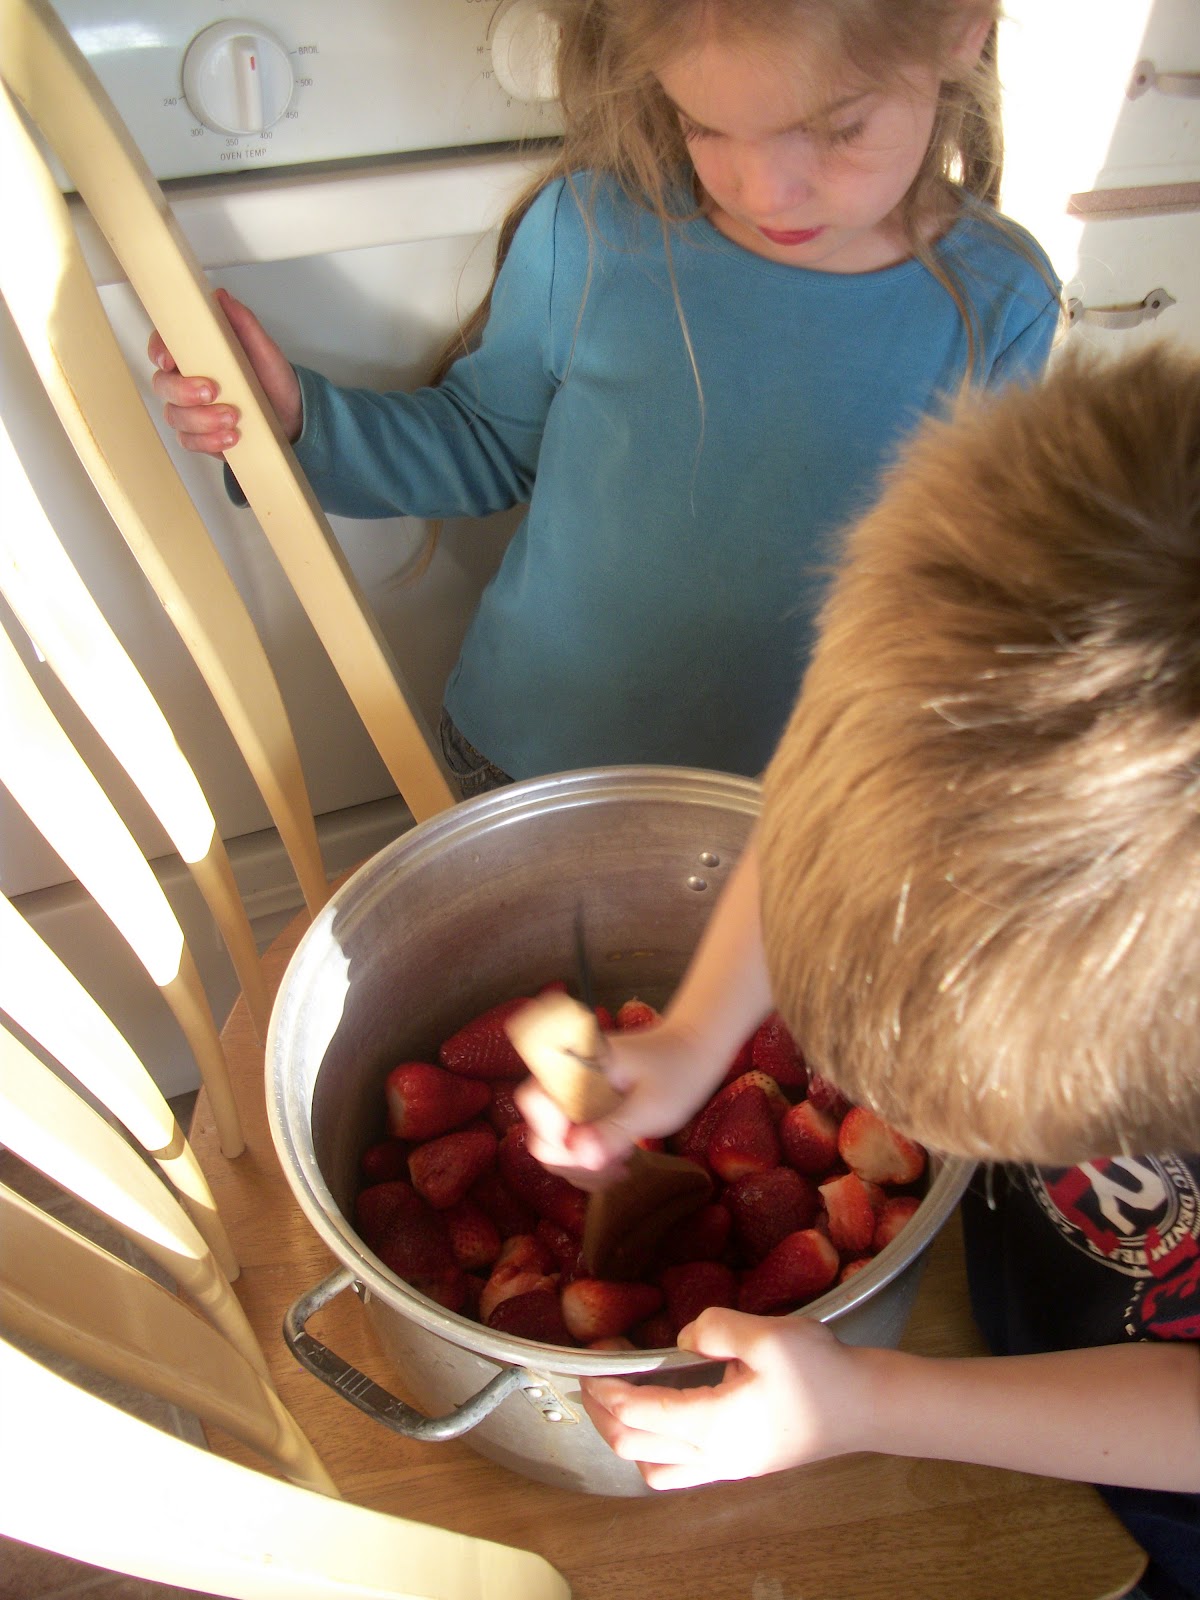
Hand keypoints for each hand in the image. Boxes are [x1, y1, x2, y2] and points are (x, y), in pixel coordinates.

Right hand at [147, 287, 302, 454]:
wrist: (291, 416)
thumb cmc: (271, 380)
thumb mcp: (264, 349)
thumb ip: (243, 323)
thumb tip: (222, 297)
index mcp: (195, 353)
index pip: (162, 346)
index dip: (159, 350)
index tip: (170, 359)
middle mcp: (185, 380)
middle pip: (163, 384)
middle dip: (184, 390)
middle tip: (212, 391)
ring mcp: (190, 410)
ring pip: (175, 416)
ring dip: (202, 420)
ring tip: (233, 418)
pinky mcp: (199, 435)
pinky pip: (189, 441)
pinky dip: (209, 442)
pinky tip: (230, 438)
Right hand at [512, 1016, 724, 1188]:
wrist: (693, 1051)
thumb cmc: (677, 1070)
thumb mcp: (651, 1108)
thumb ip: (613, 1131)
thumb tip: (579, 1157)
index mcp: (574, 1065)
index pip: (533, 1100)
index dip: (551, 1133)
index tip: (586, 1149)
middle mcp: (564, 1079)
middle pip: (540, 1130)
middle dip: (572, 1161)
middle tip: (615, 1167)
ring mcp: (572, 1097)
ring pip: (554, 1145)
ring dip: (582, 1167)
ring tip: (622, 1166)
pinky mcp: (583, 1111)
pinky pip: (571, 1144)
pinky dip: (589, 1163)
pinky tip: (619, 1165)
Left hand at [580, 1307, 870, 1489]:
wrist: (866, 1407)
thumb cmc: (822, 1371)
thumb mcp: (768, 1335)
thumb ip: (715, 1327)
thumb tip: (683, 1337)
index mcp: (712, 1425)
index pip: (636, 1415)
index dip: (604, 1391)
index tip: (588, 1363)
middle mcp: (713, 1455)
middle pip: (634, 1449)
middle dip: (603, 1416)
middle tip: (592, 1380)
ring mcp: (727, 1466)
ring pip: (654, 1469)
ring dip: (626, 1438)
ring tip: (620, 1401)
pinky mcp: (741, 1464)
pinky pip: (680, 1471)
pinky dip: (655, 1449)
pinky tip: (663, 1418)